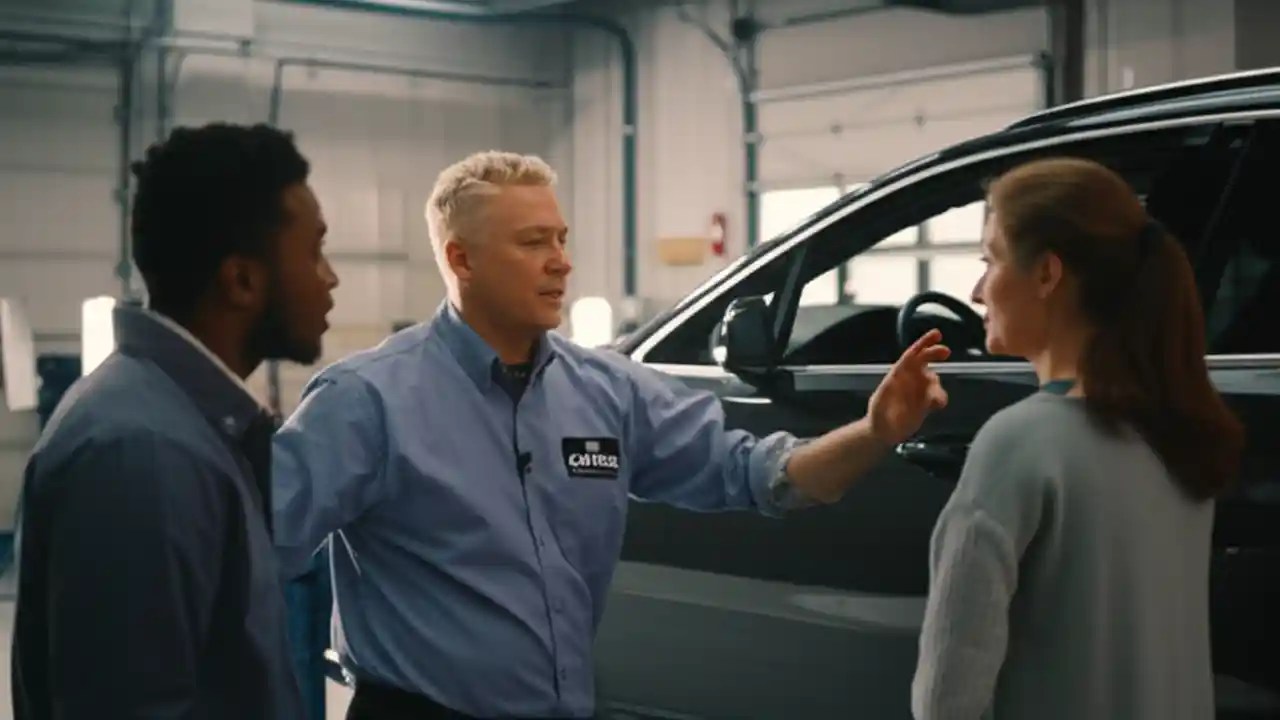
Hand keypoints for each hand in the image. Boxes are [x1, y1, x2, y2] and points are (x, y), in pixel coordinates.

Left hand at [868, 329, 950, 445]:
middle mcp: (911, 378)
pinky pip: (937, 396)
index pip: (912, 355)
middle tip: (946, 351)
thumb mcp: (879, 404)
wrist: (883, 431)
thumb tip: (894, 385)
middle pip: (925, 360)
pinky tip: (937, 406)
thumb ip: (886, 394)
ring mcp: (920, 389)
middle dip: (935, 353)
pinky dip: (940, 398)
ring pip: (934, 381)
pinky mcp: (926, 402)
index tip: (936, 334)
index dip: (924, 343)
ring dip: (937, 388)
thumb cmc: (878, 415)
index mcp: (898, 374)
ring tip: (937, 401)